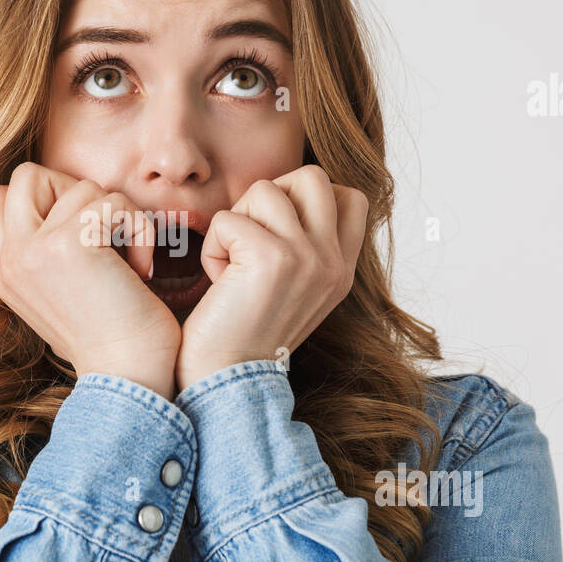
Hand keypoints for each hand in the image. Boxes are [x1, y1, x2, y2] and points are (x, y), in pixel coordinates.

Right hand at [0, 162, 181, 400]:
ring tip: (128, 263)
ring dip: (119, 218)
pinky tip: (142, 269)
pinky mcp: (70, 244)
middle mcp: (9, 258)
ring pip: (83, 186)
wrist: (127, 378)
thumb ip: (42, 250)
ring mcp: (34, 249)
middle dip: (75, 193)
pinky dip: (140, 229)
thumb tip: (63, 200)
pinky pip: (114, 201)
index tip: (80, 235)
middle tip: (101, 234)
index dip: (44, 199)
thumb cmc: (108, 336)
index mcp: (2, 270)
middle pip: (28, 175)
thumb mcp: (55, 292)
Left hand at [175, 165, 368, 392]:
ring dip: (236, 221)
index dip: (305, 198)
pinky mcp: (272, 259)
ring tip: (231, 263)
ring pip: (266, 189)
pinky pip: (229, 219)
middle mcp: (333, 262)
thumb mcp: (295, 290)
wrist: (227, 384)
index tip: (275, 232)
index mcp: (343, 270)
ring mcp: (308, 259)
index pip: (350, 197)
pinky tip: (218, 280)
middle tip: (250, 237)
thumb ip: (306, 247)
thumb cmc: (244, 335)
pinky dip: (213, 246)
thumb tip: (287, 195)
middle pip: (312, 177)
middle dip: (270, 195)